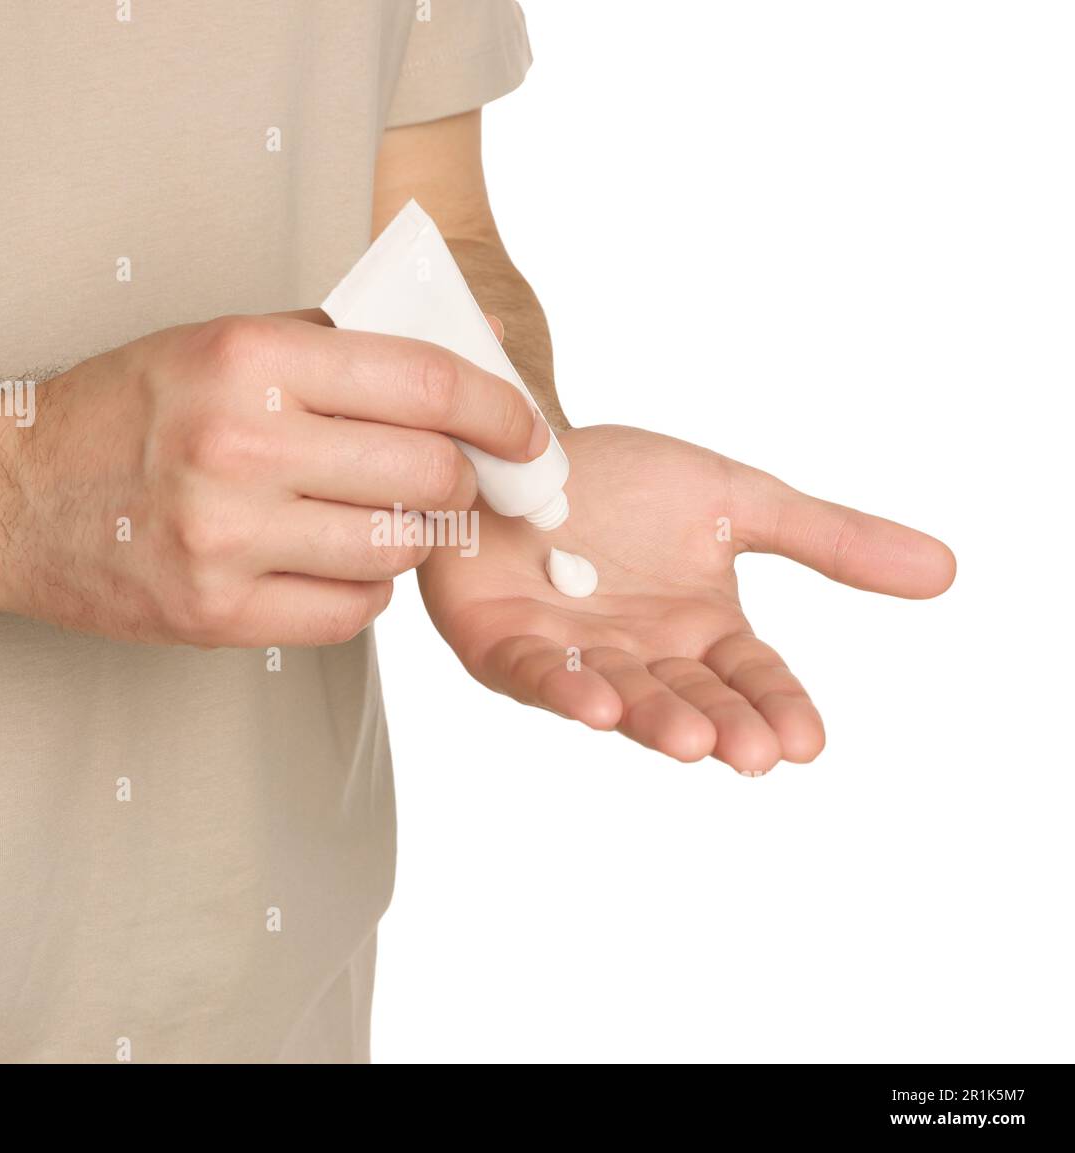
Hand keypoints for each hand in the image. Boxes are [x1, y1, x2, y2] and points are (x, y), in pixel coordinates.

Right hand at [0, 312, 547, 645]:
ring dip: (409, 537)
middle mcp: (238, 444)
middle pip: (428, 474)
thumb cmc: (129, 410)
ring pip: (397, 550)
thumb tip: (478, 339)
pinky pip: (350, 612)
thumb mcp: (225, 342)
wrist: (7, 494)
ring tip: (379, 518)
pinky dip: (363, 590)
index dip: (502, 409)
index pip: (428, 383)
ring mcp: (225, 537)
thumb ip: (347, 342)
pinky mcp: (213, 613)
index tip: (526, 430)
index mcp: (250, 358)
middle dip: (460, 480)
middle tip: (451, 479)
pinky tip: (333, 563)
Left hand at [418, 423, 954, 774]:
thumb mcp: (737, 499)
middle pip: (691, 698)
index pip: (752, 677)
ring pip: (620, 696)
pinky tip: (599, 705)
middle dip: (721, 726)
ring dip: (654, 719)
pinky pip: (536, 675)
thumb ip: (827, 537)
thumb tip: (945, 571)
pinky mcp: (506, 646)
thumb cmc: (622, 482)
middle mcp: (642, 653)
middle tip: (751, 754)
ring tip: (689, 739)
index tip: (807, 742)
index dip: (777, 707)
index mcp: (699, 629)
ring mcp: (573, 656)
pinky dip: (565, 690)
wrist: (527, 449)